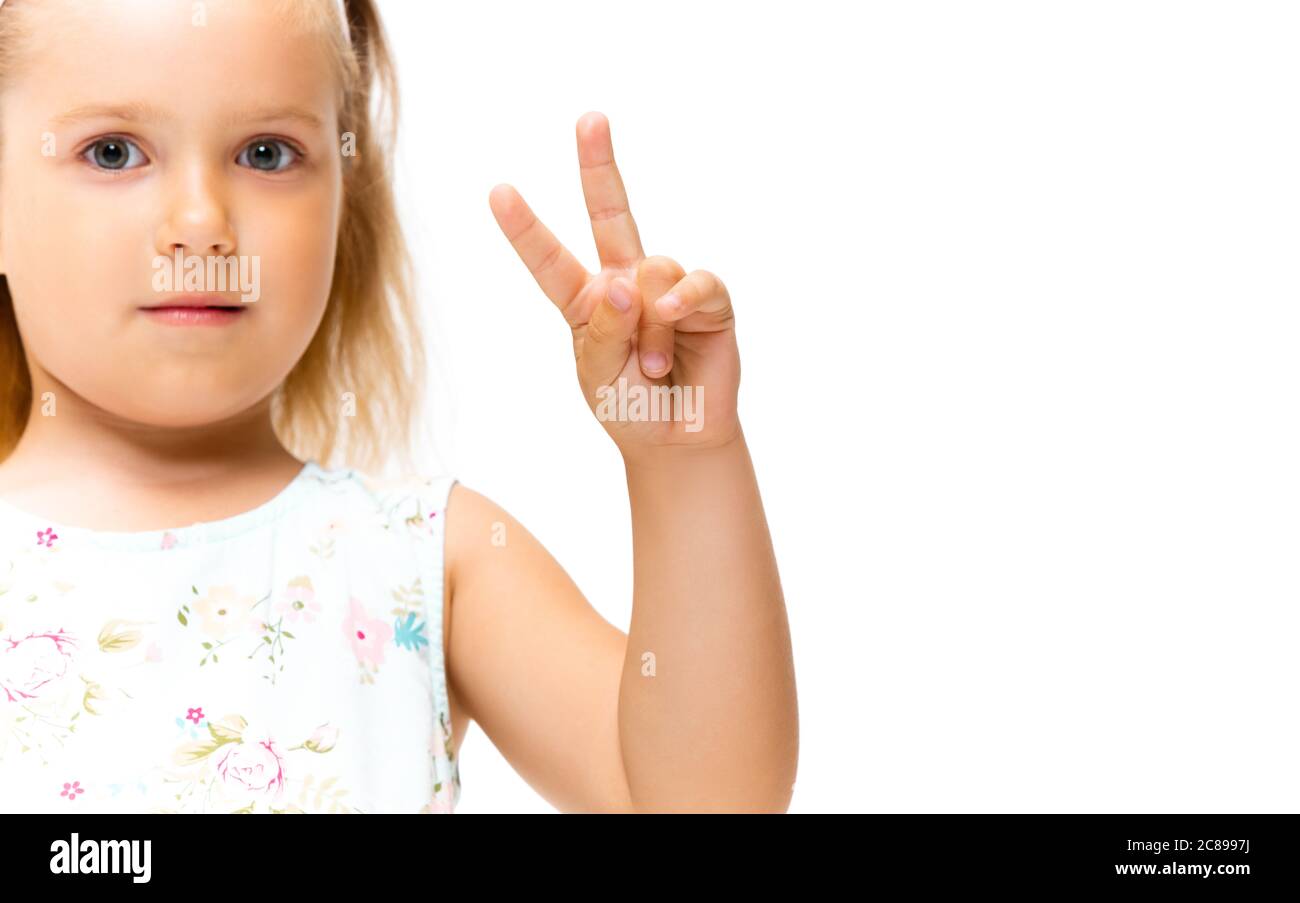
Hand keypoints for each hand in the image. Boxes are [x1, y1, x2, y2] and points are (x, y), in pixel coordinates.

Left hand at [488, 112, 741, 462]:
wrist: (678, 441)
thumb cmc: (628, 407)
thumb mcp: (597, 378)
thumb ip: (603, 332)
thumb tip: (623, 282)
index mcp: (586, 302)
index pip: (550, 260)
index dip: (525, 229)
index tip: (498, 192)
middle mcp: (625, 283)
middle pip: (611, 214)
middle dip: (600, 165)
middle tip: (590, 119)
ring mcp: (667, 289)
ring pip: (651, 273)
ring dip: (648, 328)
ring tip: (651, 367)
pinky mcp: (708, 302)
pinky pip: (695, 283)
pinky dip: (682, 301)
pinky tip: (675, 318)